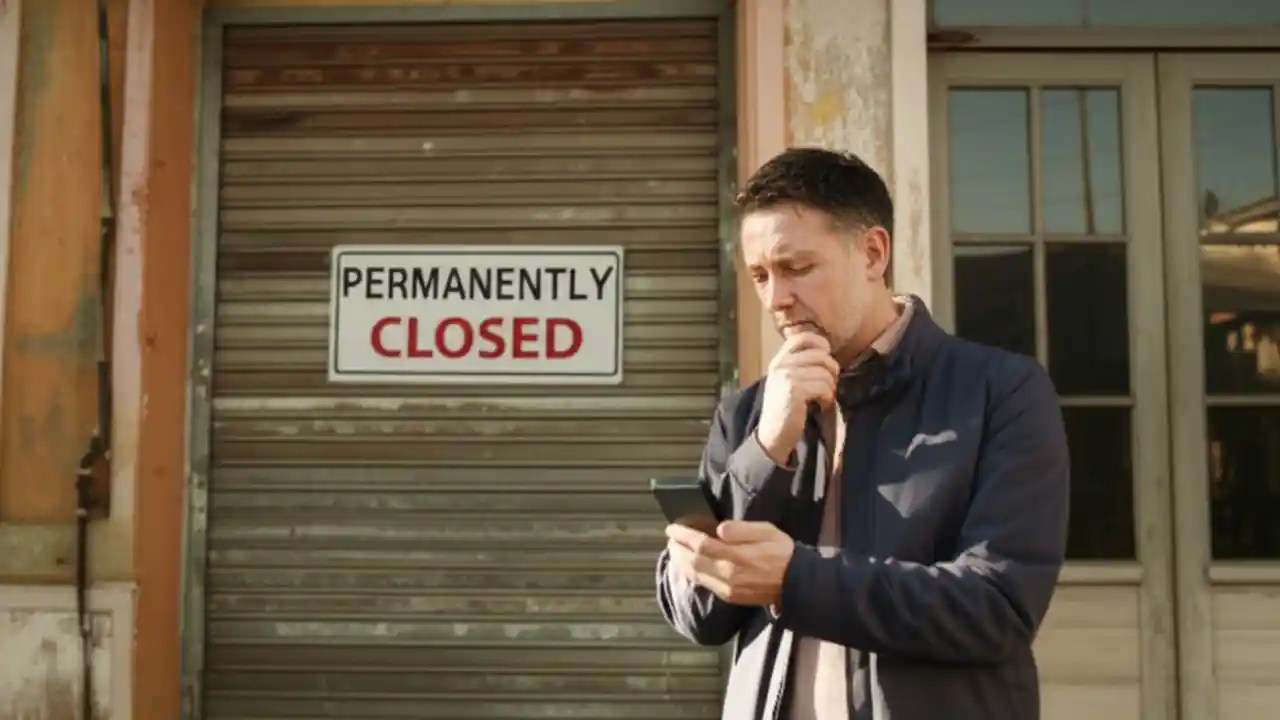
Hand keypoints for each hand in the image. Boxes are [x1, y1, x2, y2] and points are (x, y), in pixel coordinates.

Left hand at [666, 521, 795, 605]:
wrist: (796, 583)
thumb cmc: (781, 552)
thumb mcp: (767, 531)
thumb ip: (741, 529)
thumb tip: (718, 530)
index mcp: (736, 556)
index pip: (700, 544)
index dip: (683, 535)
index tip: (673, 527)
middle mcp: (727, 574)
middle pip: (691, 561)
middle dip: (677, 548)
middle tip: (670, 537)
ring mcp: (726, 588)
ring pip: (694, 574)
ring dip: (679, 561)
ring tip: (674, 550)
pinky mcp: (728, 596)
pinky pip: (703, 584)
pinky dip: (690, 573)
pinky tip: (687, 565)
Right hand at [757, 332, 838, 463]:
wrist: (772, 435)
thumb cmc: (785, 409)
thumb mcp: (786, 381)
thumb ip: (800, 365)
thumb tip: (826, 353)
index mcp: (779, 360)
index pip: (803, 337)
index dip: (820, 344)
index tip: (825, 359)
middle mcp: (781, 365)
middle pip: (821, 355)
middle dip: (832, 371)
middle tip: (828, 386)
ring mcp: (786, 376)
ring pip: (825, 373)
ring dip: (830, 388)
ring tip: (823, 398)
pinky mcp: (794, 390)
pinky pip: (823, 386)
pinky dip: (827, 398)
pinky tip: (820, 405)